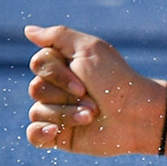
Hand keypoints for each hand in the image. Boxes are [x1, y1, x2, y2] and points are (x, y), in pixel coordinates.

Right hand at [24, 25, 165, 156]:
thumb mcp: (90, 49)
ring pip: (37, 112)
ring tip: (92, 116)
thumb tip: (28, 30)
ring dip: (67, 114)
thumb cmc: (116, 80)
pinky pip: (33, 134)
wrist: (138, 115)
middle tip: (92, 99)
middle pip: (35, 88)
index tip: (85, 82)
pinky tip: (54, 131)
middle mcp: (57, 88)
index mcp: (63, 66)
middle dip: (65, 95)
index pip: (38, 64)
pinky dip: (40, 133)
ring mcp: (56, 112)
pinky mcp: (59, 135)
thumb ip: (58, 36)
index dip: (58, 74)